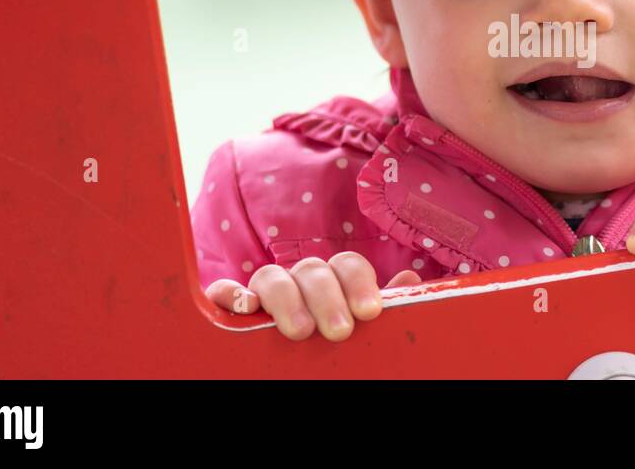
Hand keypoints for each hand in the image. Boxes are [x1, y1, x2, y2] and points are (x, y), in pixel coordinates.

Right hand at [205, 252, 421, 340]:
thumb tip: (411, 278)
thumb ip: (379, 303)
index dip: (360, 283)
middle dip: (328, 298)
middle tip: (340, 331)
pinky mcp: (230, 306)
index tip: (370, 312)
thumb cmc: (329, 340)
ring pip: (272, 276)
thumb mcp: (356, 325)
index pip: (347, 266)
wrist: (288, 367)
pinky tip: (246, 308)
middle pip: (313, 270)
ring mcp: (264, 290)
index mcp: (333, 280)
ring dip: (287, 299)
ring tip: (300, 331)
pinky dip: (231, 294)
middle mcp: (299, 280)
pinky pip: (223, 292)